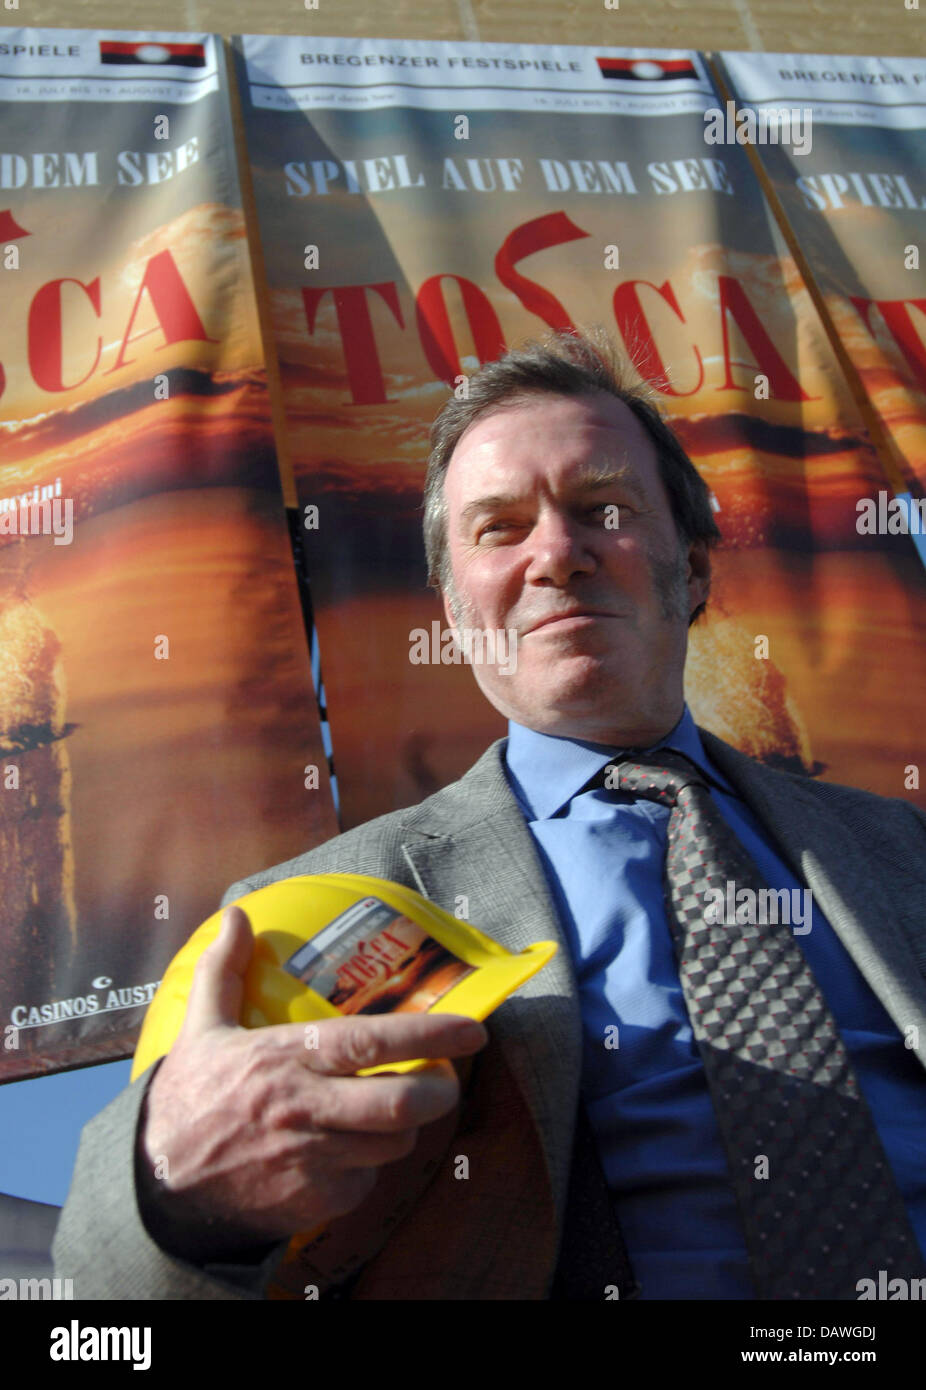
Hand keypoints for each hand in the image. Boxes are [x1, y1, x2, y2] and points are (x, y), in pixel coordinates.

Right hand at [135, 904, 487, 1261]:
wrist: (154, 1181)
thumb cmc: (188, 1097)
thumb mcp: (201, 1028)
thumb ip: (224, 970)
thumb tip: (236, 914)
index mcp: (285, 1059)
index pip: (371, 1042)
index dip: (430, 1035)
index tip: (473, 1030)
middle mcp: (303, 1109)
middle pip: (400, 1105)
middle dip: (438, 1093)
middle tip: (445, 1080)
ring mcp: (309, 1160)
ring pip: (391, 1146)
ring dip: (401, 1130)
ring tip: (392, 1112)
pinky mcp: (310, 1203)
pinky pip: (363, 1184)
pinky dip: (365, 1170)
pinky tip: (347, 1154)